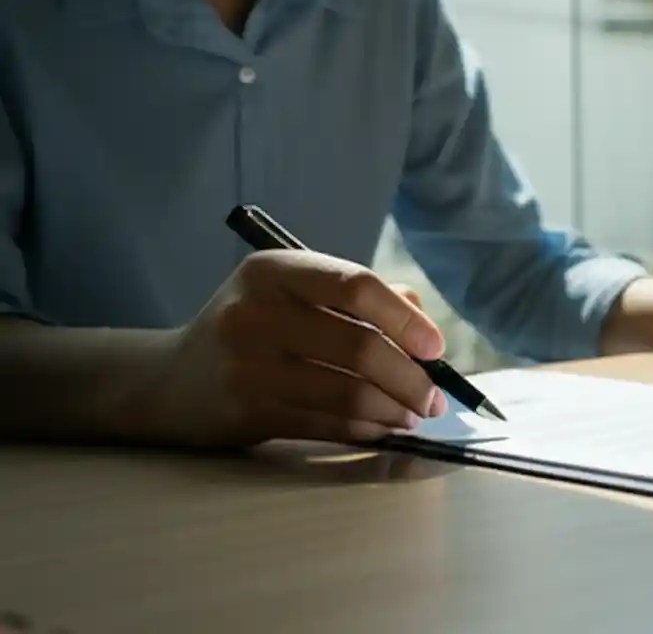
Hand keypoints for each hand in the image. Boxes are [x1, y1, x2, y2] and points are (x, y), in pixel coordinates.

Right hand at [139, 251, 447, 446]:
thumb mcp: (291, 295)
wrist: (170, 380)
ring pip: (348, 392)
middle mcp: (256, 312)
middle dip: (411, 378)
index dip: (405, 319)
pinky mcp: (247, 410)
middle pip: (360, 347)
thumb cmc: (253, 330)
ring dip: (394, 410)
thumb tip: (422, 318)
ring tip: (413, 415)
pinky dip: (366, 430)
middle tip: (434, 398)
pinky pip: (327, 423)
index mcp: (274, 271)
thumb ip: (355, 297)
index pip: (356, 286)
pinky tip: (382, 428)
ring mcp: (248, 364)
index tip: (435, 348)